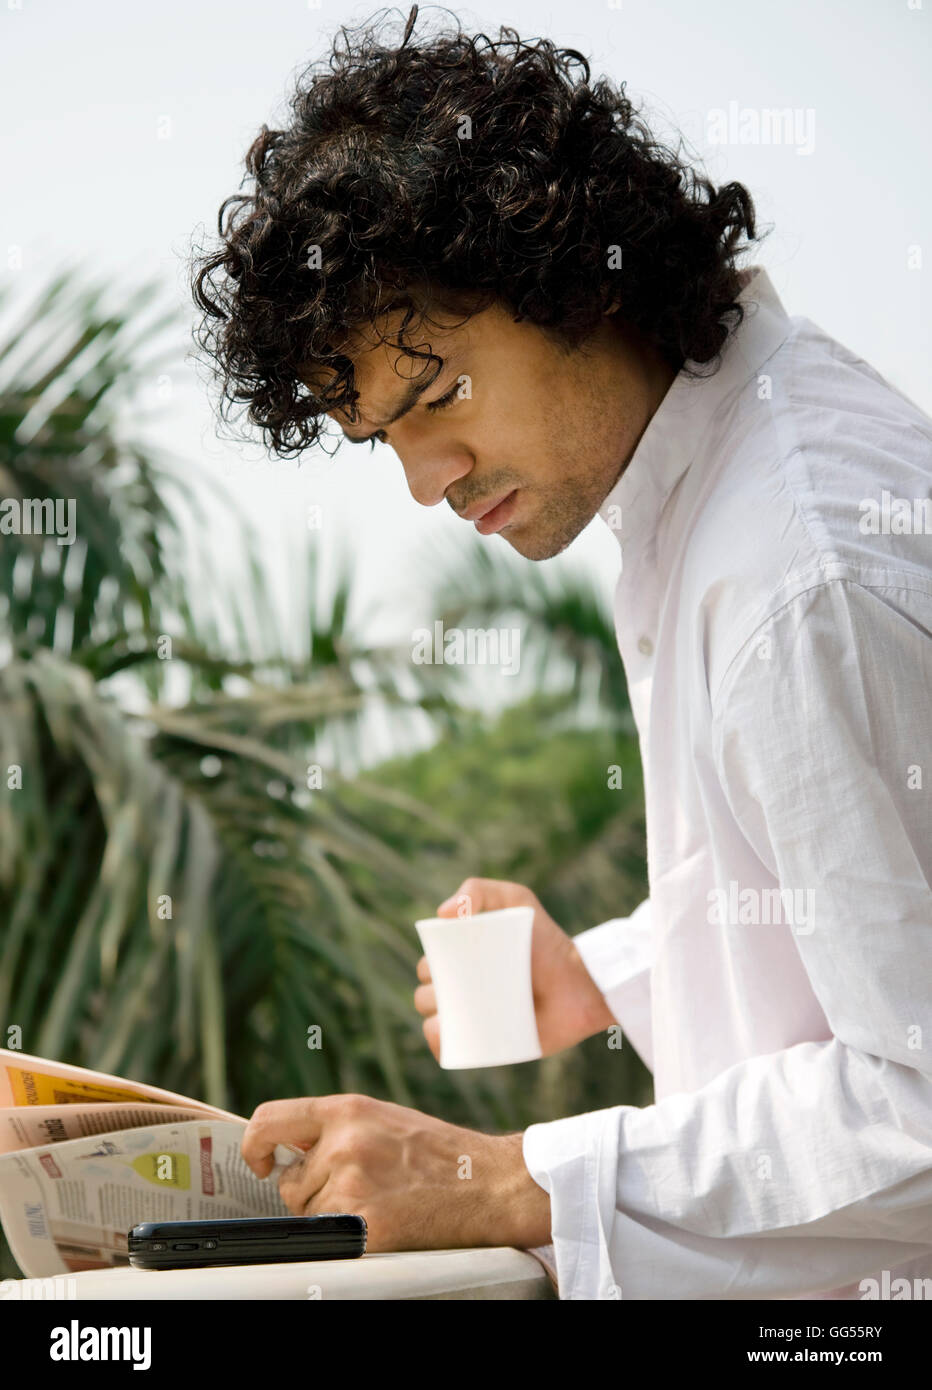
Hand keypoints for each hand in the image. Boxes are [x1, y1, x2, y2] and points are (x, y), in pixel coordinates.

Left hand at [241, 1094, 551, 1251]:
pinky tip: (385, 1223)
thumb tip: (289, 1151)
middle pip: (291, 1184)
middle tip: (361, 1189)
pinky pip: (332, 1239)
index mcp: (347, 1110)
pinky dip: (351, 1239)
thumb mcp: (384, 1119)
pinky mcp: (364, 1225)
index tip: (261, 1162)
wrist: (490, 1182)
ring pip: (310, 1216)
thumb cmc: (441, 1153)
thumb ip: (337, 1129)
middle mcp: (344, 1142)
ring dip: (334, 1217)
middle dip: (313, 1194)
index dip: (254, 1146)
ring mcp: (352, 1184)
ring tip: (381, 1202)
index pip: (270, 1121)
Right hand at [414, 876, 614, 1060]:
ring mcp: (476, 1020)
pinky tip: (448, 1036)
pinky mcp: (489, 1046)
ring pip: (435, 1023)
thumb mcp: (516, 900)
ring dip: (434, 1020)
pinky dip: (441, 1046)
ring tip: (457, 1011)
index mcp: (463, 960)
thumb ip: (479, 889)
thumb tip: (442, 913)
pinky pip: (453, 1051)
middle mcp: (465, 990)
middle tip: (458, 987)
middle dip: (430, 993)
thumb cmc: (547, 940)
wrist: (581, 982)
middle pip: (427, 995)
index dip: (428, 965)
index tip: (445, 962)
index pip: (428, 965)